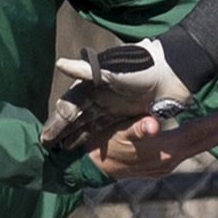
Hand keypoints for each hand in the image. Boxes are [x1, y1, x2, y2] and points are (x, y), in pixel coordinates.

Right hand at [40, 39, 193, 150]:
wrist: (171, 73)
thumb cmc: (140, 69)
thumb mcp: (111, 71)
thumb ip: (87, 70)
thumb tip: (60, 65)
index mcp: (91, 85)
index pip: (69, 107)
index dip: (57, 123)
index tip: (45, 138)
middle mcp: (97, 96)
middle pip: (75, 118)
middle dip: (62, 133)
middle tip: (48, 150)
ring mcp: (111, 106)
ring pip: (88, 125)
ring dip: (76, 138)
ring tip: (63, 152)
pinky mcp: (124, 114)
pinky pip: (105, 129)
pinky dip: (95, 138)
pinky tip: (86, 149)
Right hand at [86, 110, 217, 180]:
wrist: (93, 168)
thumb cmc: (106, 145)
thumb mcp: (121, 132)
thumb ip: (138, 128)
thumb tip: (151, 123)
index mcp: (166, 150)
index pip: (197, 133)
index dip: (216, 123)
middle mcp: (170, 161)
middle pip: (203, 144)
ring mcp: (165, 166)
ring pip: (196, 150)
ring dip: (213, 139)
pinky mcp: (159, 168)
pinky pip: (185, 153)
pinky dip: (198, 144)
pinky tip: (198, 140)